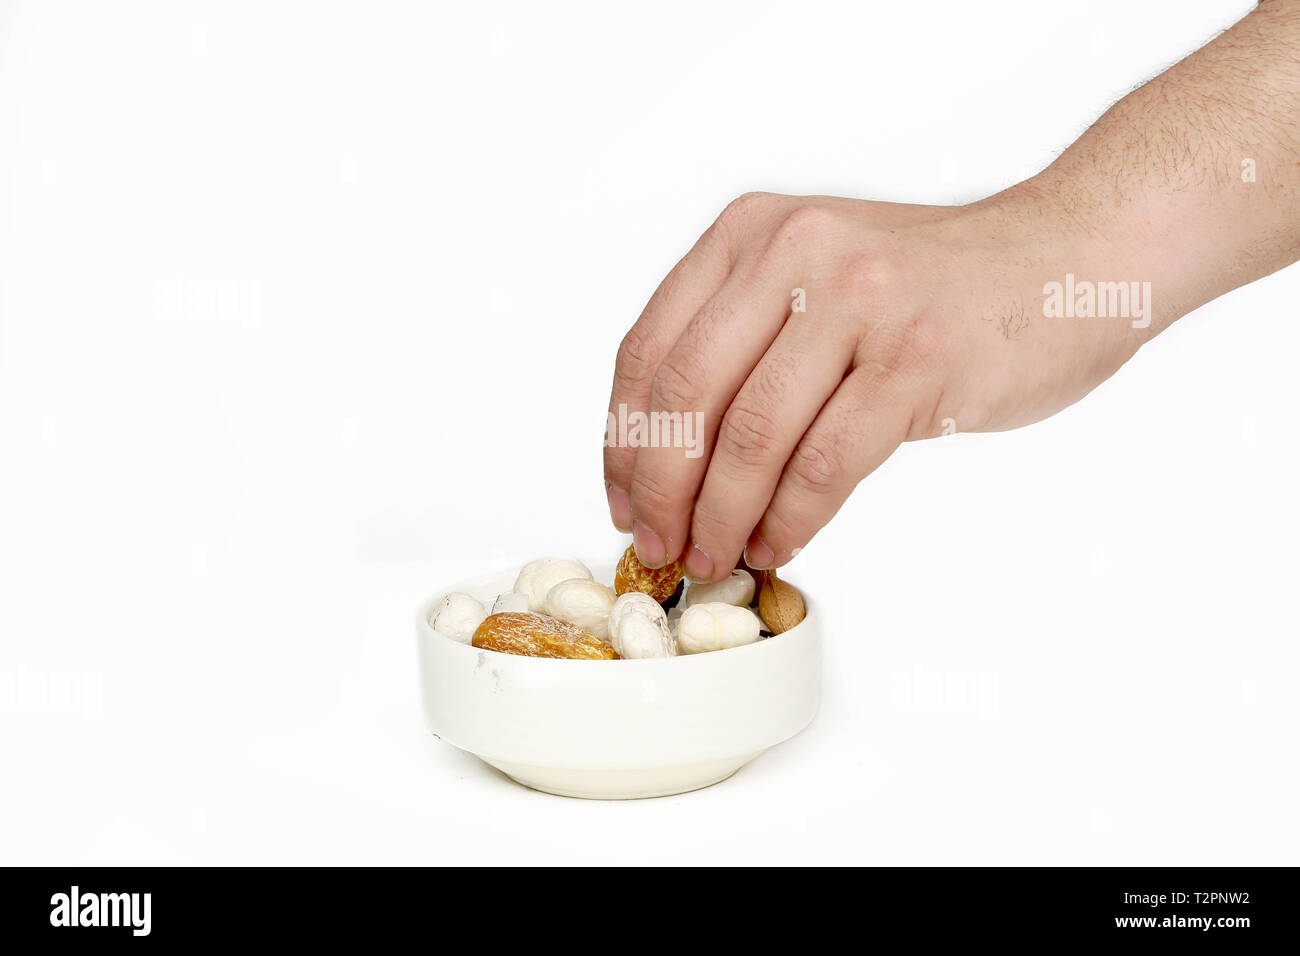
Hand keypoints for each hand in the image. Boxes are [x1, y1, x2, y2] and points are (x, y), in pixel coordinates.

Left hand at [603, 189, 1149, 579]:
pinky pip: (826, 463)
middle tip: (658, 546)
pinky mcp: (919, 359)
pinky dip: (791, 518)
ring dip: (721, 517)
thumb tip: (668, 461)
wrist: (1069, 258)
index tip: (623, 500)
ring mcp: (861, 302)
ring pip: (752, 437)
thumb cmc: (935, 286)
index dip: (623, 440)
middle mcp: (797, 252)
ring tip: (716, 555)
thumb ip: (745, 341)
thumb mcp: (817, 276)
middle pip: (686, 397)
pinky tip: (779, 543)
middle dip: (662, 491)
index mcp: (753, 232)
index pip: (650, 349)